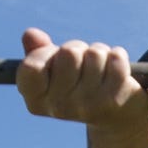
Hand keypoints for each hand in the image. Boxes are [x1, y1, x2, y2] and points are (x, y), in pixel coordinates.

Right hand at [15, 28, 147, 135]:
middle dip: (78, 48)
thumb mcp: (52, 68)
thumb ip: (37, 50)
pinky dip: (117, 56)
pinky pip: (116, 59)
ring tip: (99, 67)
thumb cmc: (76, 82)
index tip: (54, 59)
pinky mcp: (113, 100)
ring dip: (99, 52)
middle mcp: (58, 108)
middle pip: (68, 52)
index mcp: (36, 101)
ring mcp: (86, 106)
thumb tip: (30, 34)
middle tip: (81, 62)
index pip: (32, 66)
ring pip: (94, 53)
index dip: (45, 53)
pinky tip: (114, 69)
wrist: (114, 114)